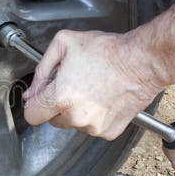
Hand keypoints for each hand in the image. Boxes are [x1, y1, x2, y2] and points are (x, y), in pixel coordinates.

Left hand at [22, 5, 174, 139]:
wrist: (143, 61)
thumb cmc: (108, 51)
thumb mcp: (64, 44)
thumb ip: (42, 70)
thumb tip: (32, 92)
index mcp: (61, 97)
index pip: (31, 115)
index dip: (35, 103)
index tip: (43, 96)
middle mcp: (76, 116)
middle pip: (52, 120)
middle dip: (57, 105)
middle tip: (73, 85)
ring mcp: (94, 127)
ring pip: (73, 124)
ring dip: (76, 111)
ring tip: (92, 89)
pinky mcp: (109, 131)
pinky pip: (92, 127)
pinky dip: (95, 116)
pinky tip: (103, 98)